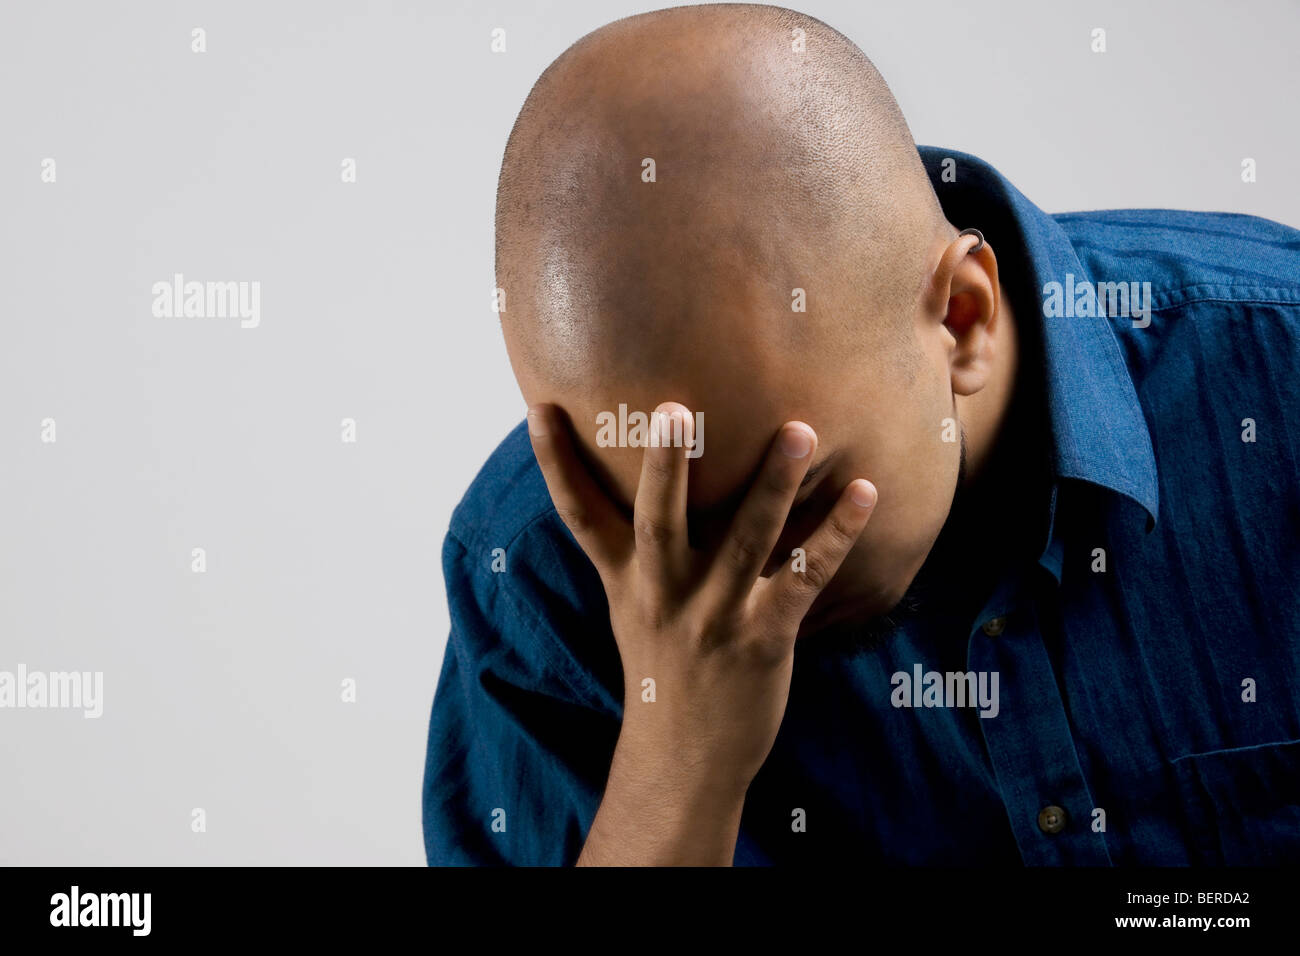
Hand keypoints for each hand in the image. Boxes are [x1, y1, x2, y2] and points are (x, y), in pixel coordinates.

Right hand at [526, 401, 877, 863]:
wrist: (685, 758)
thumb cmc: (665, 667)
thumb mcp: (634, 607)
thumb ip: (637, 548)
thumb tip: (650, 482)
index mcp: (627, 580)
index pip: (579, 515)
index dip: (555, 463)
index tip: (539, 408)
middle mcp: (663, 594)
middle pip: (658, 521)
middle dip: (664, 466)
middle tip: (673, 409)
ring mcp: (713, 617)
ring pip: (745, 541)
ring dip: (773, 484)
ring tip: (799, 432)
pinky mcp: (764, 640)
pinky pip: (803, 579)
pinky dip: (835, 535)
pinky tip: (865, 494)